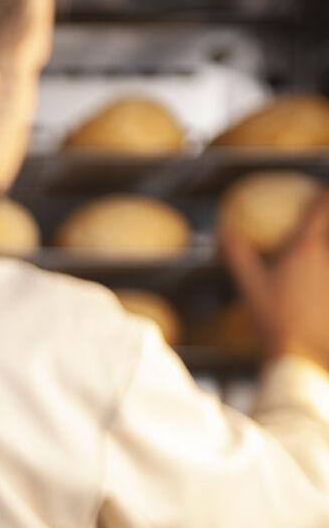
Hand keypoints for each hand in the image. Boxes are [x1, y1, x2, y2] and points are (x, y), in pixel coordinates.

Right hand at [220, 191, 328, 369]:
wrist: (302, 357)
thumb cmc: (274, 321)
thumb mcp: (251, 286)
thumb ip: (238, 256)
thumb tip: (223, 231)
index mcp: (304, 251)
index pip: (320, 210)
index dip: (325, 194)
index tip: (324, 186)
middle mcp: (328, 258)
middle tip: (325, 218)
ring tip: (324, 248)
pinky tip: (327, 284)